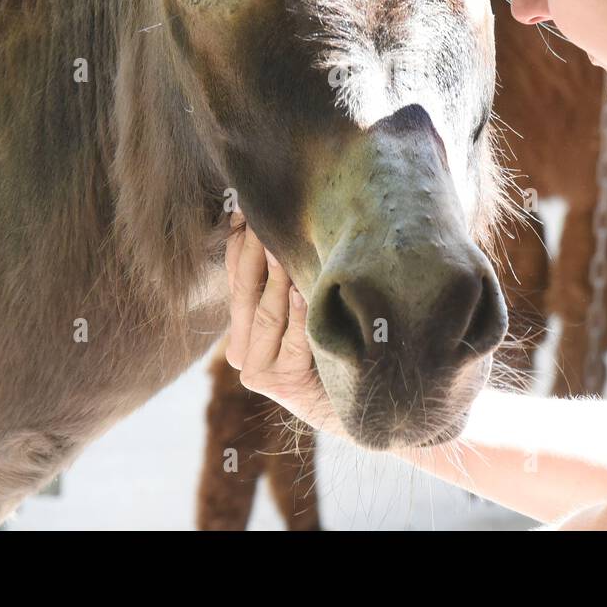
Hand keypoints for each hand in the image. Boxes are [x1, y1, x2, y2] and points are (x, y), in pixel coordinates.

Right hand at [224, 208, 340, 434]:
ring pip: (265, 312)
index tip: (243, 207)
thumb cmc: (347, 341)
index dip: (237, 240)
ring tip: (280, 244)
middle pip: (245, 289)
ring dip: (275, 277)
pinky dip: (298, 315)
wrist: (372, 399)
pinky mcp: (278, 383)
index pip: (235, 275)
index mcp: (244, 326)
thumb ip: (293, 273)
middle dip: (253, 249)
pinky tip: (303, 291)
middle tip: (261, 215)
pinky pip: (291, 341)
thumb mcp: (314, 302)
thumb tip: (284, 219)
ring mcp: (257, 369)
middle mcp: (243, 348)